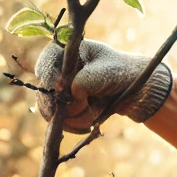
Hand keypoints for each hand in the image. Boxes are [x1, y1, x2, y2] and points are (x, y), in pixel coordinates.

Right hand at [35, 39, 172, 133]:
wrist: (133, 89)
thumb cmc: (120, 73)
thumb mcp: (106, 73)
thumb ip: (85, 82)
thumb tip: (69, 99)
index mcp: (68, 51)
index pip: (47, 60)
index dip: (49, 76)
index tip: (61, 89)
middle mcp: (59, 70)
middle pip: (44, 88)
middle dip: (62, 103)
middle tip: (82, 109)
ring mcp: (60, 90)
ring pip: (49, 108)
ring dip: (70, 117)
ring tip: (91, 117)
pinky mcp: (65, 106)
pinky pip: (59, 120)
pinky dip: (73, 125)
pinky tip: (89, 124)